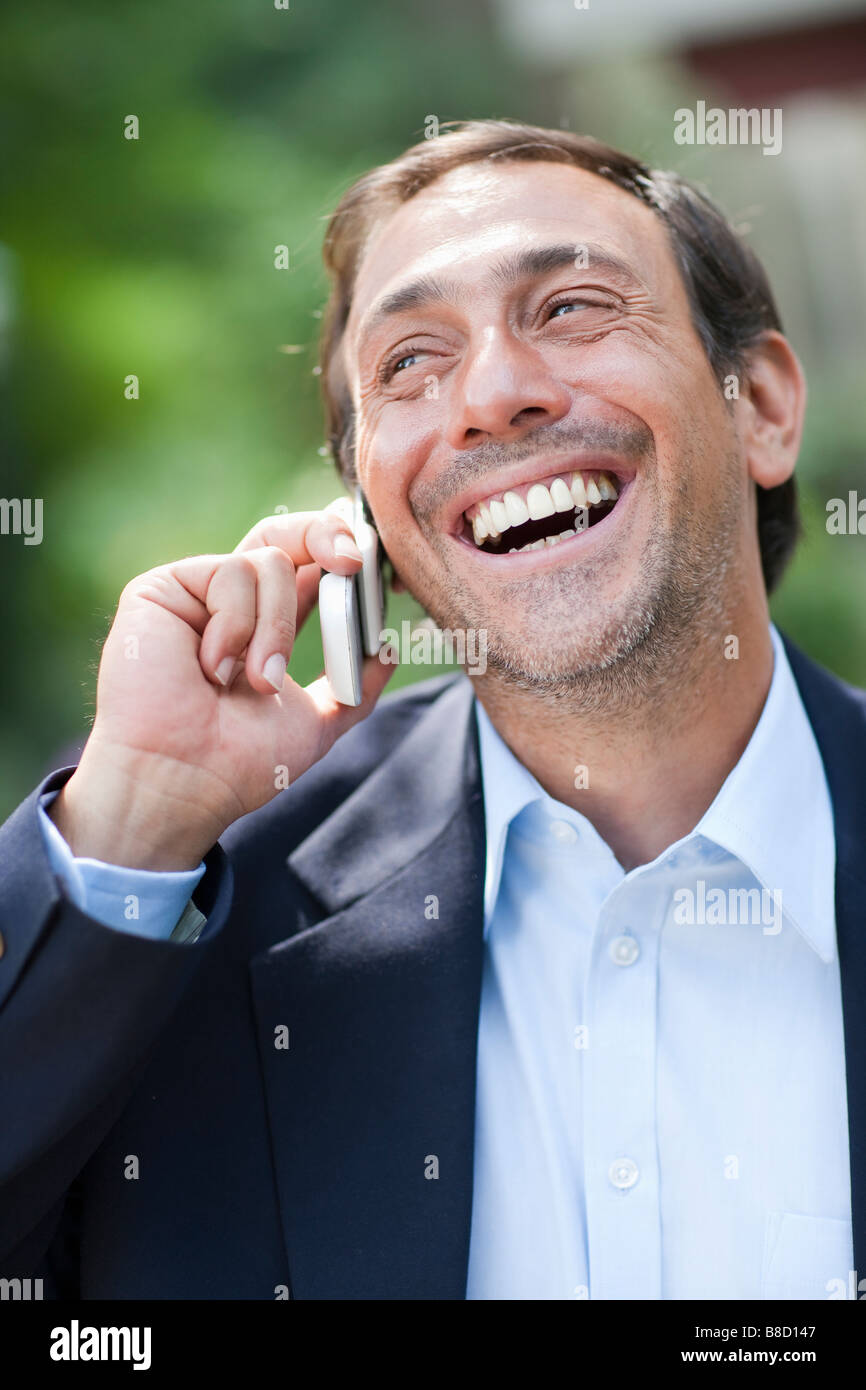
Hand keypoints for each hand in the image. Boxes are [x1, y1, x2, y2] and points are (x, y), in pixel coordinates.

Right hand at [49, 504, 393, 868]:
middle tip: (353, 562)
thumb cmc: (239, 764)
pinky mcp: (162, 589)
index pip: (306, 570)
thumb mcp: (317, 723)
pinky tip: (212, 669)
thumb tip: (391, 649)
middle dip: (325, 535)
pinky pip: (229, 573)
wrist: (185, 781)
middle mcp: (228, 605)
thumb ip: (355, 686)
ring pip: (269, 562)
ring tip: (256, 682)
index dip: (340, 551)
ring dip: (277, 629)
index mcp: (263, 629)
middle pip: (283, 537)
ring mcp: (195, 594)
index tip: (373, 560)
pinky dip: (236, 626)